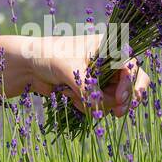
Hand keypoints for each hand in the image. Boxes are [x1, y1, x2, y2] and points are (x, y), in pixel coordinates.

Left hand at [24, 33, 150, 117]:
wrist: (29, 65)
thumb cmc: (50, 55)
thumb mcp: (70, 69)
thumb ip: (88, 88)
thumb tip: (102, 108)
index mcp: (108, 47)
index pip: (132, 67)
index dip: (131, 85)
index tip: (119, 99)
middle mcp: (109, 62)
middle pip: (131, 85)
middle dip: (124, 100)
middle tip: (118, 114)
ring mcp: (102, 79)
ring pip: (115, 100)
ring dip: (97, 104)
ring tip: (74, 97)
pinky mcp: (92, 92)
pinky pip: (100, 106)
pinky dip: (88, 107)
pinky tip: (71, 99)